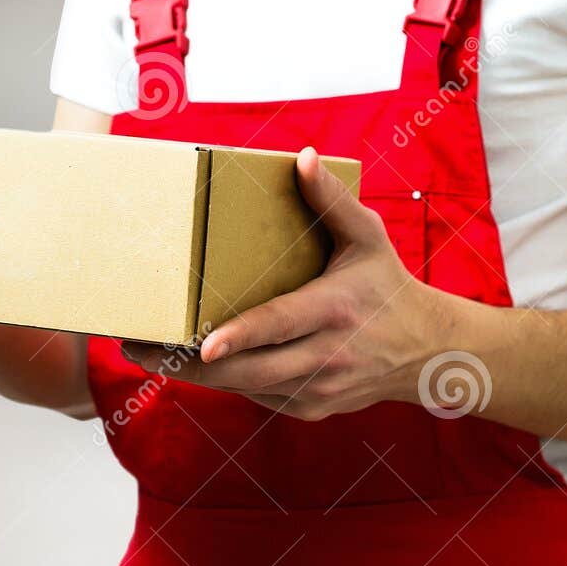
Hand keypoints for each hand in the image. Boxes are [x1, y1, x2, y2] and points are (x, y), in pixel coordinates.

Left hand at [120, 147, 450, 420]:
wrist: (428, 351)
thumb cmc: (388, 286)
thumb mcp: (367, 238)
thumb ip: (331, 201)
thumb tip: (301, 157)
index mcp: (335, 310)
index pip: (279, 326)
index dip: (239, 338)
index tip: (200, 344)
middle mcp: (326, 356)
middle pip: (248, 370)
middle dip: (189, 364)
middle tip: (138, 348)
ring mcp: (317, 389)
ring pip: (245, 387)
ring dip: (196, 375)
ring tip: (149, 354)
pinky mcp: (309, 408)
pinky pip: (257, 396)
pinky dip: (225, 381)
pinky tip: (192, 364)